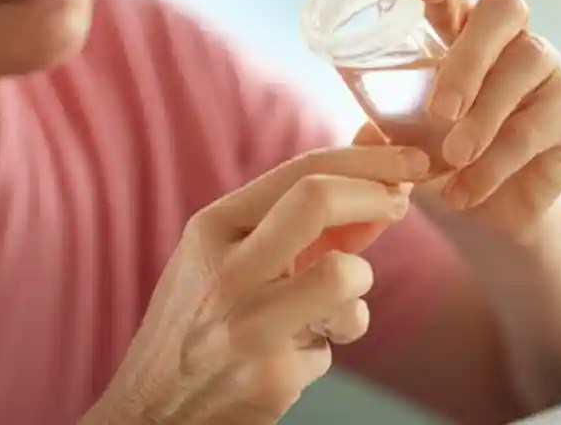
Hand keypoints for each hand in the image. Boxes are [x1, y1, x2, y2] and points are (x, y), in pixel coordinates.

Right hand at [85, 145, 429, 423]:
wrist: (151, 408)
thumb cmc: (199, 320)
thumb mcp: (228, 254)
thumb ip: (298, 214)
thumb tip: (375, 160)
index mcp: (211, 229)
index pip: (299, 172)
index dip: (366, 160)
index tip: (409, 161)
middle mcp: (224, 270)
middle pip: (318, 200)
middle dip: (376, 195)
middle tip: (400, 206)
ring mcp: (247, 325)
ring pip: (345, 277)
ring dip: (356, 290)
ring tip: (328, 308)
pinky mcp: (270, 377)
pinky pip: (332, 345)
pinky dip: (321, 347)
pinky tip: (288, 356)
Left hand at [359, 0, 560, 240]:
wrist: (489, 217)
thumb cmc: (439, 162)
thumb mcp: (401, 143)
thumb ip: (382, 128)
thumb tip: (363, 132)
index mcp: (458, 31)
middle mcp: (506, 37)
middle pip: (503, 9)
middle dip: (469, 56)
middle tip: (439, 111)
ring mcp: (545, 66)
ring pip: (523, 67)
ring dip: (482, 118)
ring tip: (451, 159)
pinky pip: (534, 126)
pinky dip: (494, 163)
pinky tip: (466, 192)